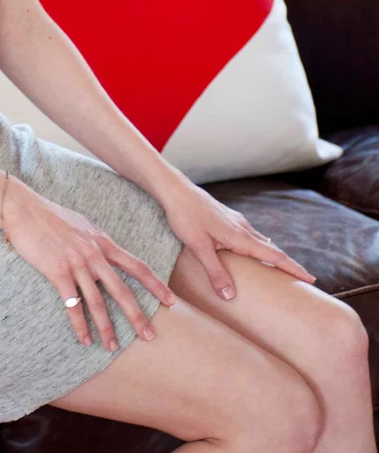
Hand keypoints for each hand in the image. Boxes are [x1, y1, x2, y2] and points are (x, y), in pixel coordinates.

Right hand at [2, 176, 176, 350]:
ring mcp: (76, 263)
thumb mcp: (83, 225)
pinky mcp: (58, 272)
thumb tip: (108, 251)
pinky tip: (84, 339)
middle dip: (137, 315)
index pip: (137, 266)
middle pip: (122, 290)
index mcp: (103, 242)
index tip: (171, 301)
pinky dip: (79, 325)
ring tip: (112, 347)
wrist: (25, 209)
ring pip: (97, 302)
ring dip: (106, 328)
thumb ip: (98, 241)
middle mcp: (94, 253)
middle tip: (150, 336)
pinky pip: (72, 304)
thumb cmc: (52, 216)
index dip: (156, 285)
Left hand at [161, 177, 317, 300]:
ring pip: (260, 241)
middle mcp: (243, 227)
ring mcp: (235, 221)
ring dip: (272, 255)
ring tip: (279, 270)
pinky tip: (251, 250)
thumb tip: (231, 297)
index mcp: (240, 236)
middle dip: (287, 265)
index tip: (312, 280)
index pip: (274, 255)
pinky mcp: (227, 218)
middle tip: (301, 281)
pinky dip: (258, 246)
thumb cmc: (185, 216)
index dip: (293, 269)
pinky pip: (249, 235)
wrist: (175, 190)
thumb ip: (214, 271)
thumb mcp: (198, 246)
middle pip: (272, 249)